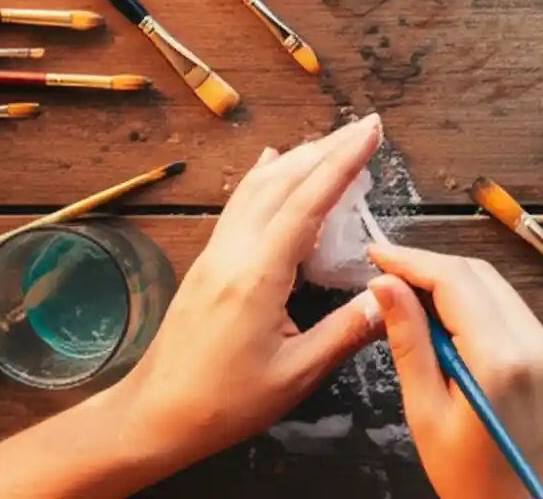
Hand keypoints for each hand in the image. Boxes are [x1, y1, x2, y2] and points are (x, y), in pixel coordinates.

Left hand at [110, 115, 386, 470]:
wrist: (153, 416)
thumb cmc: (223, 404)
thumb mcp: (296, 375)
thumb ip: (346, 331)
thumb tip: (389, 295)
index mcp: (258, 275)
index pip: (308, 202)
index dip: (343, 163)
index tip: (371, 132)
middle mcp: (234, 252)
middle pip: (283, 181)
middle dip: (326, 148)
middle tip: (364, 126)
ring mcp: (216, 253)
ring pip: (258, 186)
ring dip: (298, 157)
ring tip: (333, 140)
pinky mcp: (208, 263)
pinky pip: (241, 204)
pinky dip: (265, 176)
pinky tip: (272, 161)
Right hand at [367, 245, 542, 498]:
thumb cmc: (471, 479)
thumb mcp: (425, 414)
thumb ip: (408, 342)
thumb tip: (385, 285)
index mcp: (499, 359)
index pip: (454, 281)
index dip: (412, 260)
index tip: (375, 253)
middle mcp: (533, 342)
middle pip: (477, 274)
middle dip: (430, 265)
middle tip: (385, 272)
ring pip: (495, 285)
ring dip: (451, 279)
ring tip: (407, 290)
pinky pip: (509, 306)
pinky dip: (473, 299)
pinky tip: (443, 313)